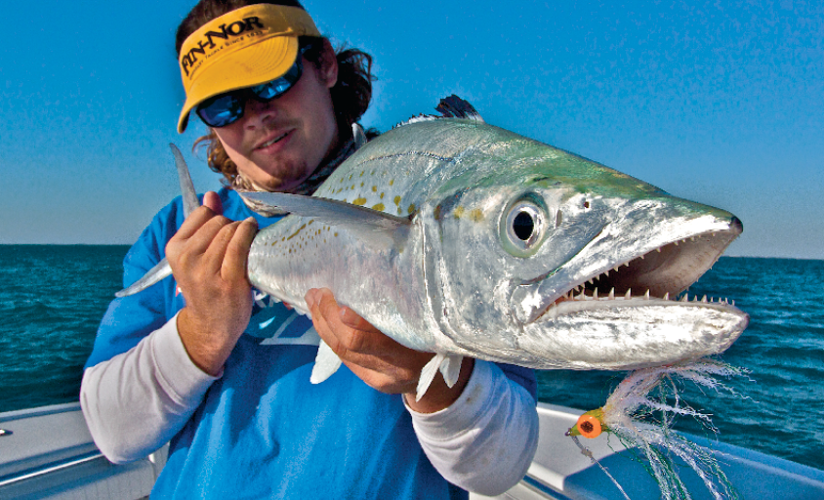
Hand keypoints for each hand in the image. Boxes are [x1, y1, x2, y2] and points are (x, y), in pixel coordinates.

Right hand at [166, 191, 257, 375]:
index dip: (218, 219)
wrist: (211, 324)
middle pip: (219, 222)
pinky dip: (250, 235)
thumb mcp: (196, 255)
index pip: (203, 214)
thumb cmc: (207, 286)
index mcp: (174, 249)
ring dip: (244, 232)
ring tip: (246, 245)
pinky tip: (254, 236)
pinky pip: (240, 245)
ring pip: (231, 231)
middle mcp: (187, 258)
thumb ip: (203, 223)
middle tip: (238, 242)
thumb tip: (210, 195)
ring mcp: (206, 270)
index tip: (223, 232)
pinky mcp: (228, 280)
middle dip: (232, 227)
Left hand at [305, 288, 473, 412]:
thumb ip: (407, 305)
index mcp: (415, 350)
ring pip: (341, 351)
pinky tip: (321, 318)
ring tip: (313, 300)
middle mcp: (396, 368)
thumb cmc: (437, 335)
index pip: (374, 340)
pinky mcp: (372, 381)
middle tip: (317, 292)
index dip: (352, 322)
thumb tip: (377, 273)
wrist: (443, 378)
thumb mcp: (430, 320)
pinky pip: (344, 358)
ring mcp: (381, 378)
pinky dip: (329, 335)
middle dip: (327, 316)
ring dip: (322, 323)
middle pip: (350, 344)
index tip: (340, 301)